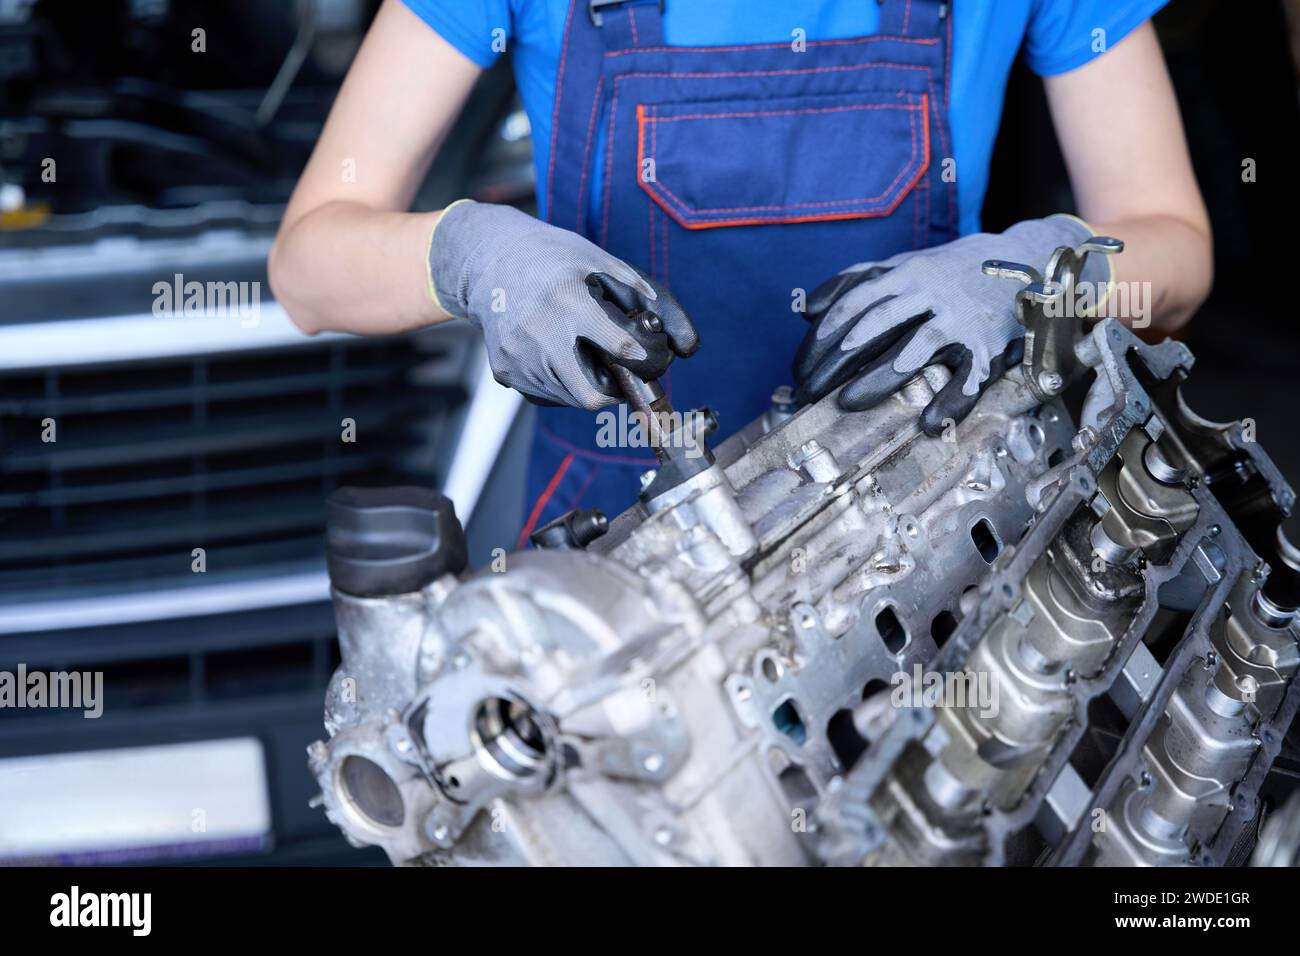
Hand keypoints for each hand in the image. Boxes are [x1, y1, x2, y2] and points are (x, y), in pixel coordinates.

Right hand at [427, 201, 696, 409]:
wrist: (486, 259)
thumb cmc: (549, 256)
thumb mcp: (595, 258)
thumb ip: (637, 289)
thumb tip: (679, 335)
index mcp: (569, 301)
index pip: (622, 348)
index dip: (644, 358)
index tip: (648, 356)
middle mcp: (541, 333)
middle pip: (593, 396)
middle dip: (615, 392)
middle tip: (621, 376)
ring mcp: (520, 357)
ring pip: (570, 400)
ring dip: (588, 388)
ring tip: (587, 357)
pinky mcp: (505, 371)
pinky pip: (546, 395)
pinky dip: (561, 385)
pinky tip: (559, 356)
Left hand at [793, 216, 1100, 434]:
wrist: (1025, 259)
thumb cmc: (951, 270)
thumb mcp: (904, 264)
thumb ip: (857, 282)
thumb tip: (808, 308)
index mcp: (905, 274)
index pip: (853, 305)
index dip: (823, 338)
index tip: (801, 366)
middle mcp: (930, 294)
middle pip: (873, 326)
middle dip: (837, 361)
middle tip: (810, 391)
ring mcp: (959, 319)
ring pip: (913, 351)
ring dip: (878, 380)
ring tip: (848, 404)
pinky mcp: (988, 343)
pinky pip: (968, 378)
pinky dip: (949, 403)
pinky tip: (926, 425)